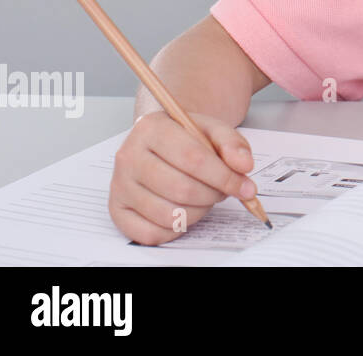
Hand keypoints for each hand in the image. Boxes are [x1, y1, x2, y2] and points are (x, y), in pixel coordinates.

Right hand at [109, 111, 256, 245]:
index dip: (225, 177)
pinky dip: (176, 229)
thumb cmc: (186, 138)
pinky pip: (151, 233)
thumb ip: (233, 144)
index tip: (245, 187)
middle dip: (212, 195)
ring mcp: (119, 185)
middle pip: (181, 189)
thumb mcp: (212, 130)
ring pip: (168, 215)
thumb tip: (244, 166)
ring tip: (204, 198)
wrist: (161, 141)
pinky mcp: (117, 210)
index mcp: (152, 128)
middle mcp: (128, 156)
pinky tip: (184, 211)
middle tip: (222, 191)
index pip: (193, 158)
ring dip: (198, 212)